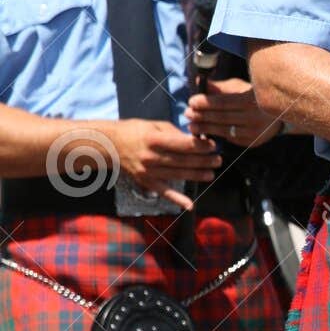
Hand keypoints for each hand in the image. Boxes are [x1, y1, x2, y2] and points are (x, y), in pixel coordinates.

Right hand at [103, 119, 222, 210]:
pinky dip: (177, 200)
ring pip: (178, 176)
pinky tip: (190, 205)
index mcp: (153, 140)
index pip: (182, 145)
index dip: (200, 146)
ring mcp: (149, 172)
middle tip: (217, 160)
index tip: (212, 145)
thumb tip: (194, 139)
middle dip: (203, 161)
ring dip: (197, 176)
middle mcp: (151, 157)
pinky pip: (165, 192)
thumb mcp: (154, 125)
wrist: (110, 145)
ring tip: (211, 174)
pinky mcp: (147, 182)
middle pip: (183, 161)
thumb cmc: (134, 131)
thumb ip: (174, 132)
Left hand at [184, 78, 282, 148]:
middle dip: (202, 116)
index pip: (223, 103)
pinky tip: (207, 132)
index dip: (206, 103)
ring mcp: (255, 133)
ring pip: (225, 131)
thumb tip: (198, 84)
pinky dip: (218, 136)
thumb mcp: (239, 87)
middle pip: (222, 118)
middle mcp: (255, 118)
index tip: (191, 102)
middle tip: (187, 114)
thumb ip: (219, 88)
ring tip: (192, 126)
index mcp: (251, 100)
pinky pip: (232, 139)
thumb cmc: (254, 96)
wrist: (283, 114)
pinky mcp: (253, 142)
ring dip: (206, 129)